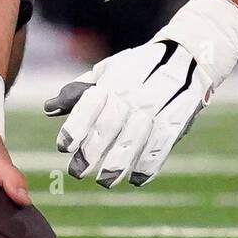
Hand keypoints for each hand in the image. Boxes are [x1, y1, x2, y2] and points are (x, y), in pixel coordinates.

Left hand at [45, 39, 214, 187]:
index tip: (63, 147)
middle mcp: (135, 93)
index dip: (75, 127)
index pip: (90, 104)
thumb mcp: (108, 72)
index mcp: (115, 80)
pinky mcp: (178, 118)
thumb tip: (49, 108)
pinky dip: (149, 164)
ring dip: (118, 163)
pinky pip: (162, 144)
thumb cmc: (138, 68)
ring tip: (104, 181)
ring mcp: (158, 106)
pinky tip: (136, 179)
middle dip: (92, 151)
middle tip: (77, 172)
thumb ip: (79, 92)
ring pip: (136, 138)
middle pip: (110, 125)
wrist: (188, 55)